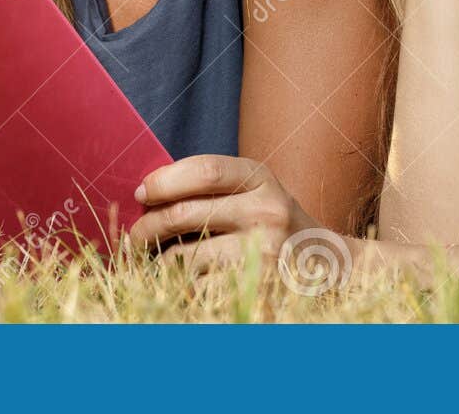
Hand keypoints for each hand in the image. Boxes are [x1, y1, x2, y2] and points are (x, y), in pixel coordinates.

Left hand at [128, 155, 325, 271]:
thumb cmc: (270, 221)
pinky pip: (198, 288)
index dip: (164, 181)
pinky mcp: (256, 288)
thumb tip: (145, 194)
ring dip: (161, 262)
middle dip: (147, 228)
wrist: (325, 263)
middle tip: (134, 239)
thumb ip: (209, 186)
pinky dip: (183, 287)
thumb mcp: (251, 189)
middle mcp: (265, 212)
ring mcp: (263, 252)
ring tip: (158, 263)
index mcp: (260, 178)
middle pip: (184, 214)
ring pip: (184, 257)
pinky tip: (185, 283)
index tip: (142, 193)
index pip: (204, 171)